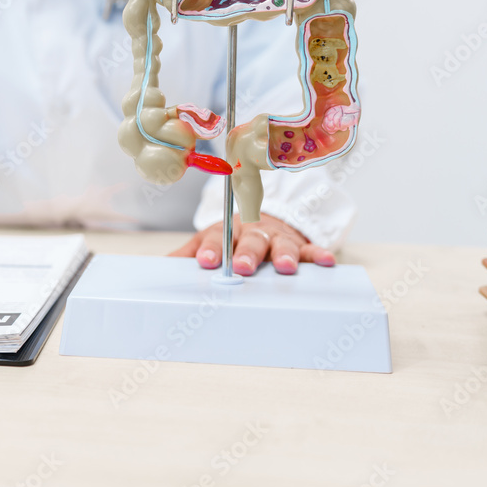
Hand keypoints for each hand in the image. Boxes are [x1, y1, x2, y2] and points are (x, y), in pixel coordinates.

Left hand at [170, 214, 334, 275]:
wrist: (264, 218)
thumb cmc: (232, 236)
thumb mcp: (207, 242)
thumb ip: (187, 254)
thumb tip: (160, 266)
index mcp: (226, 231)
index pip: (216, 239)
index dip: (212, 250)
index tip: (206, 262)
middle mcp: (252, 231)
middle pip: (249, 240)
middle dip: (246, 253)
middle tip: (242, 267)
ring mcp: (277, 236)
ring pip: (280, 243)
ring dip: (282, 254)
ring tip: (284, 267)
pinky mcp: (300, 244)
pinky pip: (311, 249)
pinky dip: (318, 255)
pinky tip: (326, 261)